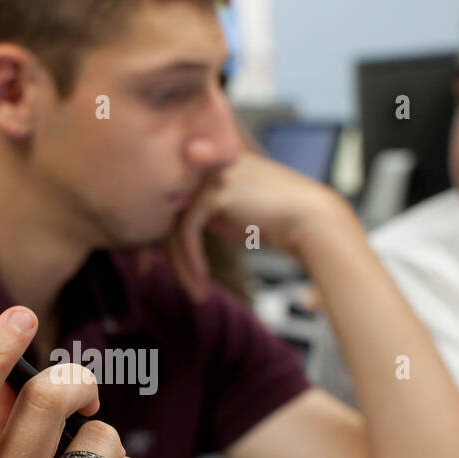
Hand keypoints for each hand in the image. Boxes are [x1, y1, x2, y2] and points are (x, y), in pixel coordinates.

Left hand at [164, 149, 349, 301]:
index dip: (154, 235)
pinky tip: (201, 280)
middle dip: (155, 249)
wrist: (311, 221)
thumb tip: (164, 239)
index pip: (166, 201)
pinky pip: (188, 232)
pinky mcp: (216, 192)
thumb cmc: (274, 222)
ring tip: (195, 293)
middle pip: (163, 211)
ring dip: (181, 265)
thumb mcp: (228, 217)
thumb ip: (198, 216)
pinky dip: (191, 261)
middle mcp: (202, 164)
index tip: (147, 265)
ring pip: (174, 226)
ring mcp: (209, 175)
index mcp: (203, 166)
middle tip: (150, 276)